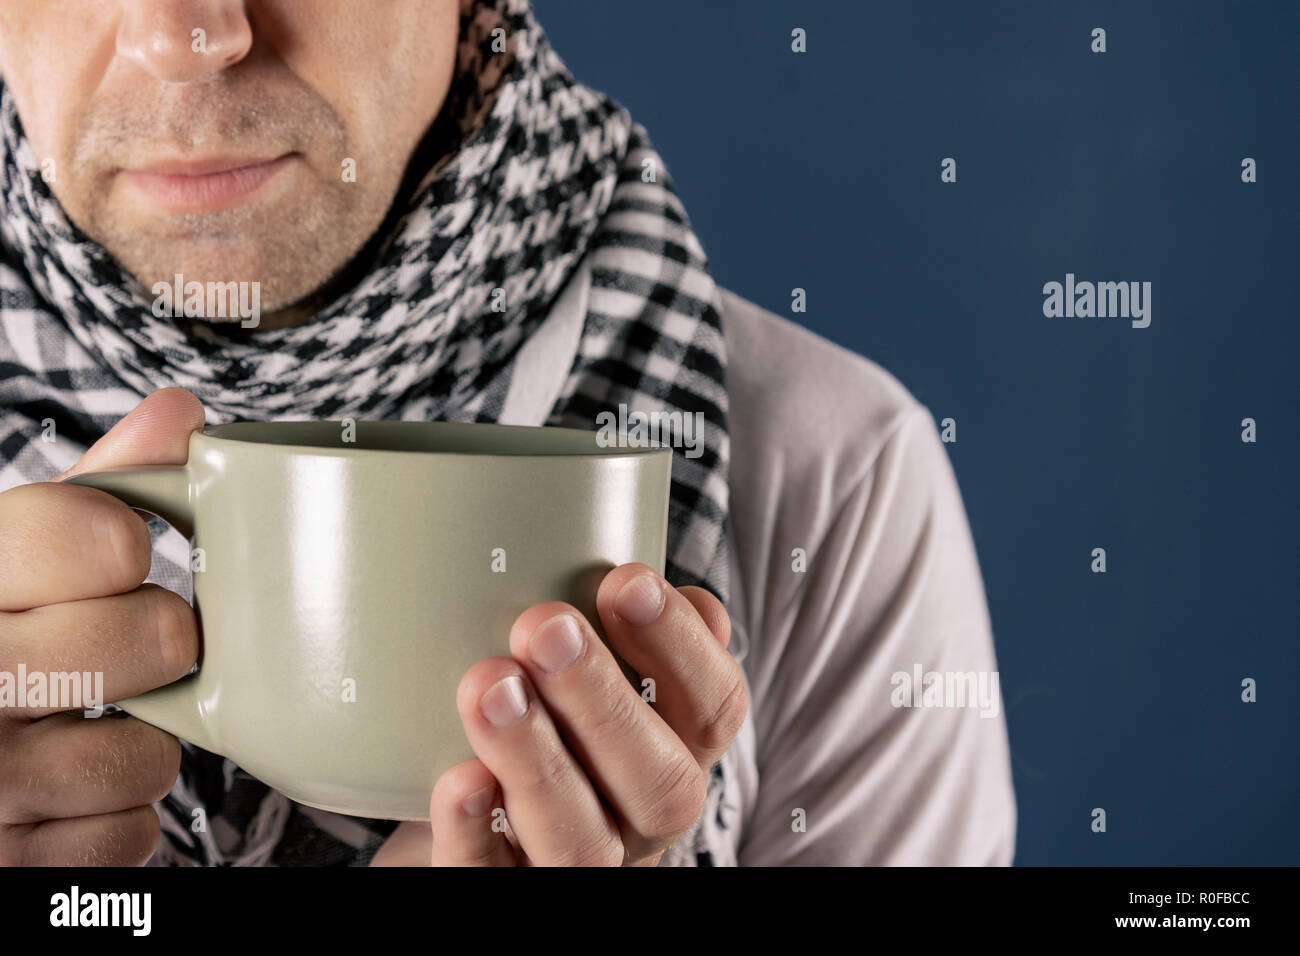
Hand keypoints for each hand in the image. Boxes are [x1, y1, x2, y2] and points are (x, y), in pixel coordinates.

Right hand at [0, 389, 204, 864]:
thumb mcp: (16, 558)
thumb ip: (93, 489)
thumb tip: (179, 411)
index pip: (70, 533)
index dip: (117, 541)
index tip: (121, 551)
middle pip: (148, 641)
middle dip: (163, 642)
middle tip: (140, 645)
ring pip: (146, 756)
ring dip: (147, 746)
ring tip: (90, 726)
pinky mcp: (6, 865)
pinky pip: (126, 837)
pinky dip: (119, 821)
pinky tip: (71, 797)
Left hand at [373, 564, 746, 865]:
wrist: (474, 829)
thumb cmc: (543, 719)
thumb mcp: (588, 666)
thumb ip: (615, 626)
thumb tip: (640, 570)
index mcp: (677, 749)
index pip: (715, 707)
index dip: (681, 646)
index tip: (626, 579)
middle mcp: (641, 817)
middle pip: (658, 782)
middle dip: (604, 699)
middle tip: (544, 626)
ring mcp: (578, 863)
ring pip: (582, 842)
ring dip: (537, 761)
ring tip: (489, 686)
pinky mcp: (504, 889)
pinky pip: (493, 883)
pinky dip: (475, 834)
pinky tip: (457, 780)